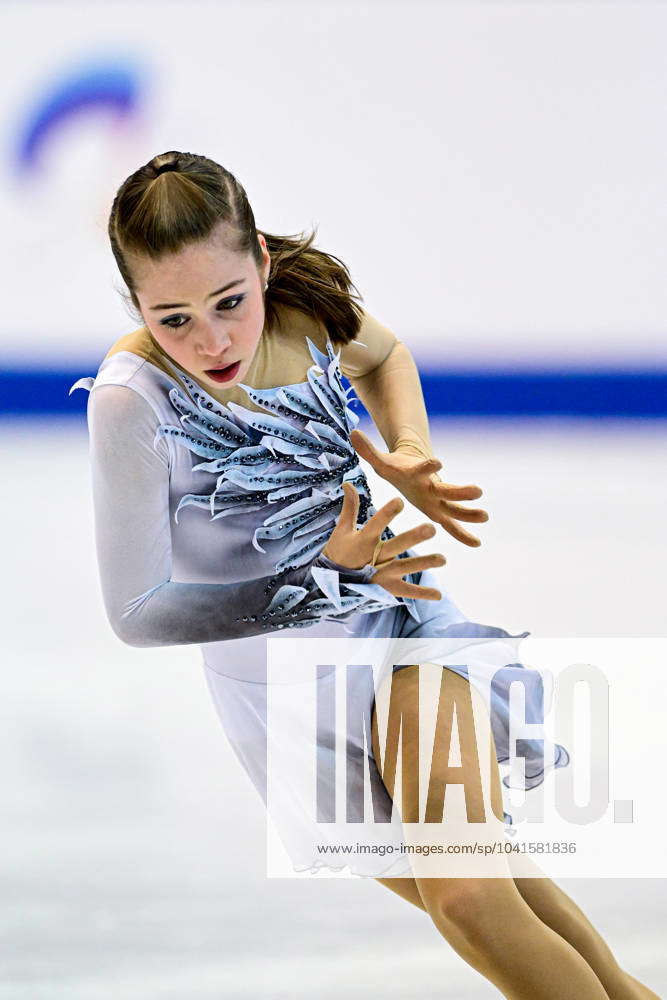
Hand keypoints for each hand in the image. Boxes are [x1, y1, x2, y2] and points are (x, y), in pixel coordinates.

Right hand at [322, 482, 444, 600]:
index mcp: (363, 540)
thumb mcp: (342, 530)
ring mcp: (382, 574)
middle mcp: (374, 557)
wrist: (333, 583)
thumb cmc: (339, 552)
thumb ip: (350, 507)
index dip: (387, 513)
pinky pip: (406, 591)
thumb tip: (348, 482)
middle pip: (395, 546)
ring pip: (404, 568)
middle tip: (431, 528)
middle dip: (413, 538)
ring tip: (443, 559)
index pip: (376, 524)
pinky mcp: (388, 587)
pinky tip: (438, 595)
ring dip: (423, 564)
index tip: (400, 501)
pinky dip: (422, 593)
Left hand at [349, 428, 488, 547]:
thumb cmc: (396, 468)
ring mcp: (439, 500)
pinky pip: (453, 526)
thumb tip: (353, 432)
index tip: (438, 461)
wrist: (414, 470)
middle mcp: (432, 487)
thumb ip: (368, 450)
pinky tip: (476, 544)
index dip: (429, 465)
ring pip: (455, 508)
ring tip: (485, 517)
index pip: (424, 468)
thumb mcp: (380, 462)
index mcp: (418, 474)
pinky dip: (463, 534)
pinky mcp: (440, 512)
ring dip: (469, 513)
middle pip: (448, 489)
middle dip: (462, 491)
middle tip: (478, 490)